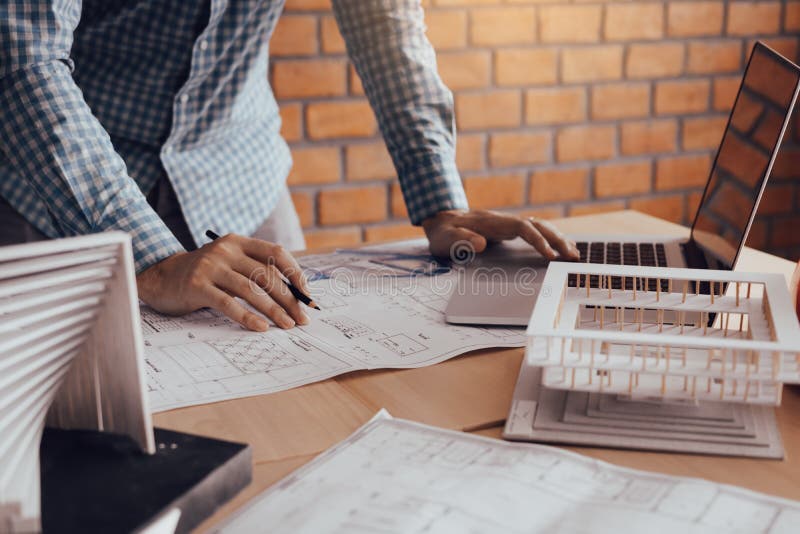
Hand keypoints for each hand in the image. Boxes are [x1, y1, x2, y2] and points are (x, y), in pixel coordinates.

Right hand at [137, 234, 310, 331]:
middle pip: (266, 275)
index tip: (307, 296)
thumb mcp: (230, 264)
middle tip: (301, 318)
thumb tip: (294, 296)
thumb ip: (255, 271)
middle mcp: (226, 250)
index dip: (295, 274)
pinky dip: (248, 317)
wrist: (160, 277)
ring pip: (251, 290)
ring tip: (287, 325)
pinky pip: (229, 303)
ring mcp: (210, 267)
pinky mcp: (197, 286)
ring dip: (274, 310)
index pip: (276, 254)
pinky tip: (261, 327)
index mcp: (238, 242)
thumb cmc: (205, 275)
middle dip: (289, 299)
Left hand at [422, 209, 579, 261]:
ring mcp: (508, 224)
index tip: (550, 256)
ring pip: (540, 227)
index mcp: (492, 222)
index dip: (538, 240)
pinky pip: (534, 232)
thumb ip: (460, 240)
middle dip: (557, 239)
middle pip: (538, 225)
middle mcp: (504, 221)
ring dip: (558, 238)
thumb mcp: (445, 238)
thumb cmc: (442, 232)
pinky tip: (560, 248)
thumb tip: (480, 243)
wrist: (441, 220)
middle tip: (573, 256)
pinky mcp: (509, 230)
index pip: (523, 227)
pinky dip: (550, 238)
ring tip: (574, 254)